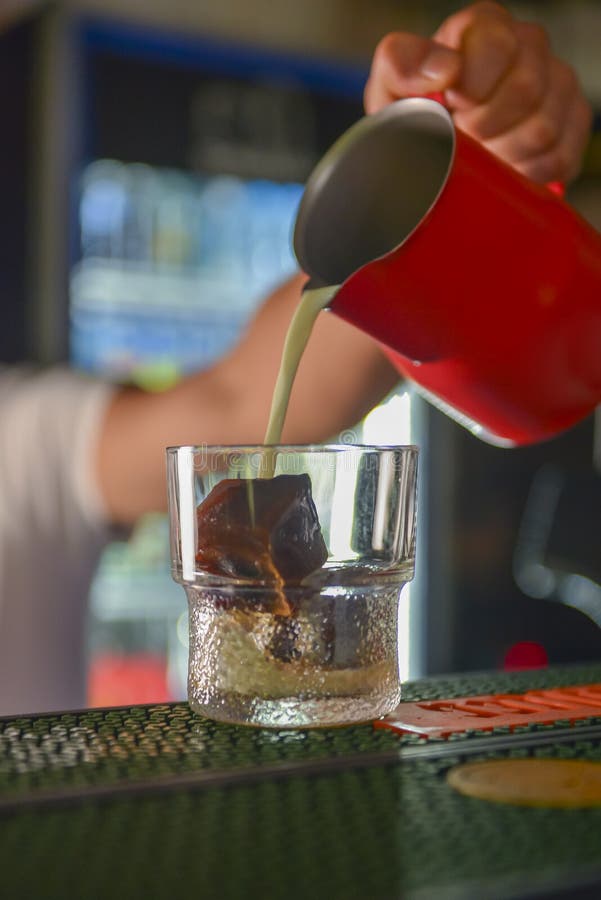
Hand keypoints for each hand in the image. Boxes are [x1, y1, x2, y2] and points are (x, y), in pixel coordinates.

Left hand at [364, 1, 591, 183]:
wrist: (435, 148)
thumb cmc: (415, 114)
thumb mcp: (389, 89)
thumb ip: (400, 64)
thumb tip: (443, 70)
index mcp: (484, 28)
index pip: (496, 46)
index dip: (471, 89)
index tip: (450, 108)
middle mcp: (528, 46)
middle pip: (526, 89)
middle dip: (485, 127)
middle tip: (463, 138)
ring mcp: (557, 83)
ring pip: (544, 128)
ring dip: (504, 153)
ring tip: (481, 155)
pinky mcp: (572, 123)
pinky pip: (560, 157)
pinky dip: (527, 174)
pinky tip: (505, 168)